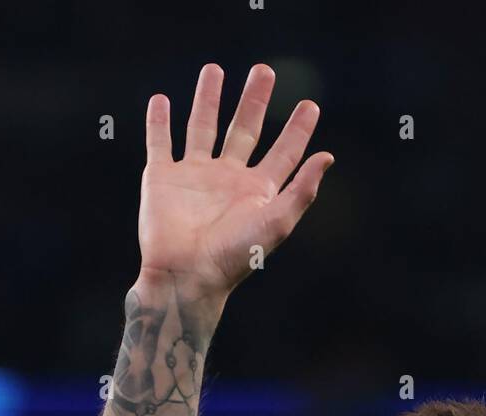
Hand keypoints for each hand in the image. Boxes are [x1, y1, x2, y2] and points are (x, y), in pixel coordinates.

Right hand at [138, 63, 333, 297]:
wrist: (186, 275)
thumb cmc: (234, 255)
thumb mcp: (277, 222)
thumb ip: (302, 189)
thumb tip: (327, 157)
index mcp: (257, 192)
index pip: (284, 153)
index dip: (298, 130)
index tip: (311, 105)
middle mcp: (227, 180)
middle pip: (245, 130)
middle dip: (254, 101)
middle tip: (263, 71)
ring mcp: (194, 177)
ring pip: (202, 128)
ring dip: (207, 99)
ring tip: (213, 70)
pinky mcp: (161, 179)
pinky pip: (160, 143)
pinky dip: (158, 122)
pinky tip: (161, 101)